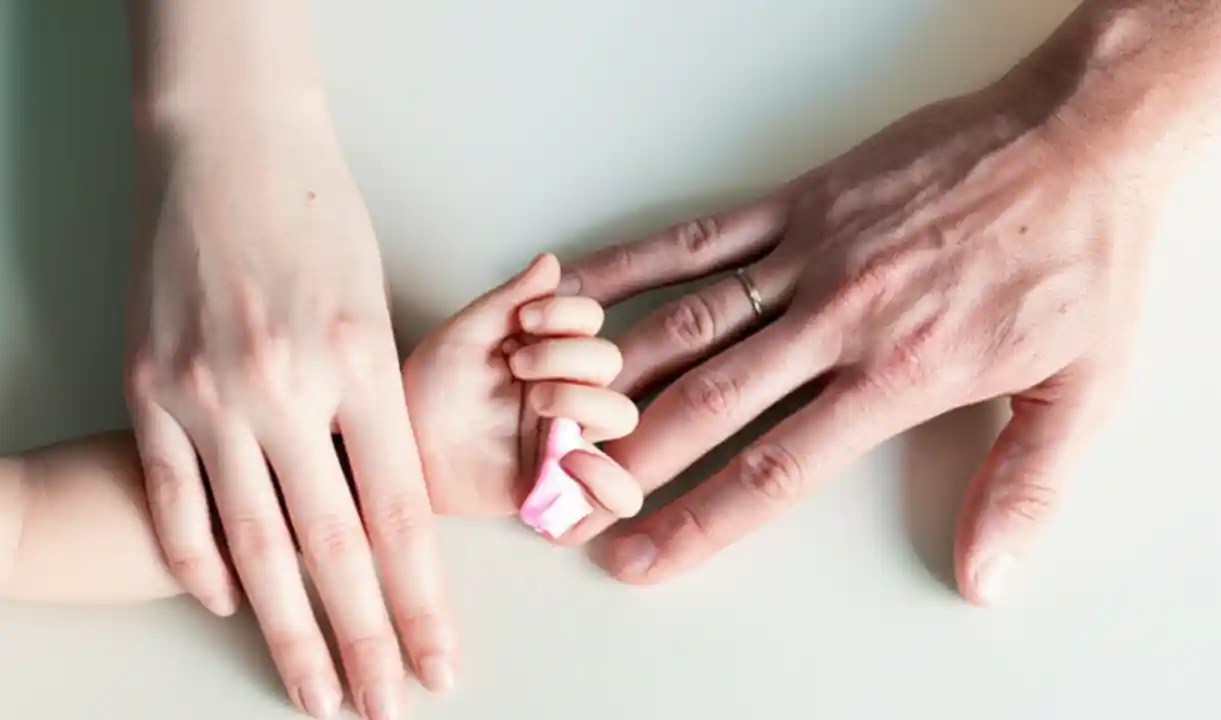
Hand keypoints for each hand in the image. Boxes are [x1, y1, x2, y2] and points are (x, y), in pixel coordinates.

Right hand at [126, 107, 448, 716]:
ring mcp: (207, 394)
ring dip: (290, 634)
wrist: (226, 149)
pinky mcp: (149, 390)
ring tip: (319, 696)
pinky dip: (201, 566)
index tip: (441, 664)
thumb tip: (399, 501)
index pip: (400, 516)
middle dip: (367, 644)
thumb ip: (385, 405)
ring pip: (256, 545)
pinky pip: (176, 503)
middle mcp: (285, 389)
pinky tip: (233, 609)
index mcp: (360, 366)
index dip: (422, 603)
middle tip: (388, 710)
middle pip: (335, 549)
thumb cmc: (320, 220)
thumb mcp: (375, 306)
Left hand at [404, 254, 642, 523]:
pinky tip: (567, 460)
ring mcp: (567, 437)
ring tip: (535, 404)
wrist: (400, 450)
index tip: (525, 319)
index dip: (569, 314)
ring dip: (585, 402)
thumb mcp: (463, 335)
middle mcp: (565, 391)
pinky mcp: (562, 484)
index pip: (592, 322)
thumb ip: (508, 299)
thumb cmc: (427, 391)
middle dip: (566, 357)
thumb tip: (549, 262)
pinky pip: (618, 492)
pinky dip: (608, 478)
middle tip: (516, 366)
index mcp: (546, 350)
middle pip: (610, 363)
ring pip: (620, 416)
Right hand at [559, 69, 1156, 604]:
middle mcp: (839, 320)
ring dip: (610, 373)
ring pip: (687, 323)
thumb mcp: (1080, 391)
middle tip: (565, 498)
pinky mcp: (801, 202)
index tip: (640, 554)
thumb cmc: (1079, 261)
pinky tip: (579, 290)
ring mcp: (811, 255)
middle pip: (709, 402)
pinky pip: (698, 237)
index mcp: (900, 375)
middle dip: (626, 461)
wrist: (1081, 139)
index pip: (776, 468)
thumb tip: (983, 577)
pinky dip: (632, 266)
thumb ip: (1021, 489)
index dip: (699, 521)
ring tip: (548, 412)